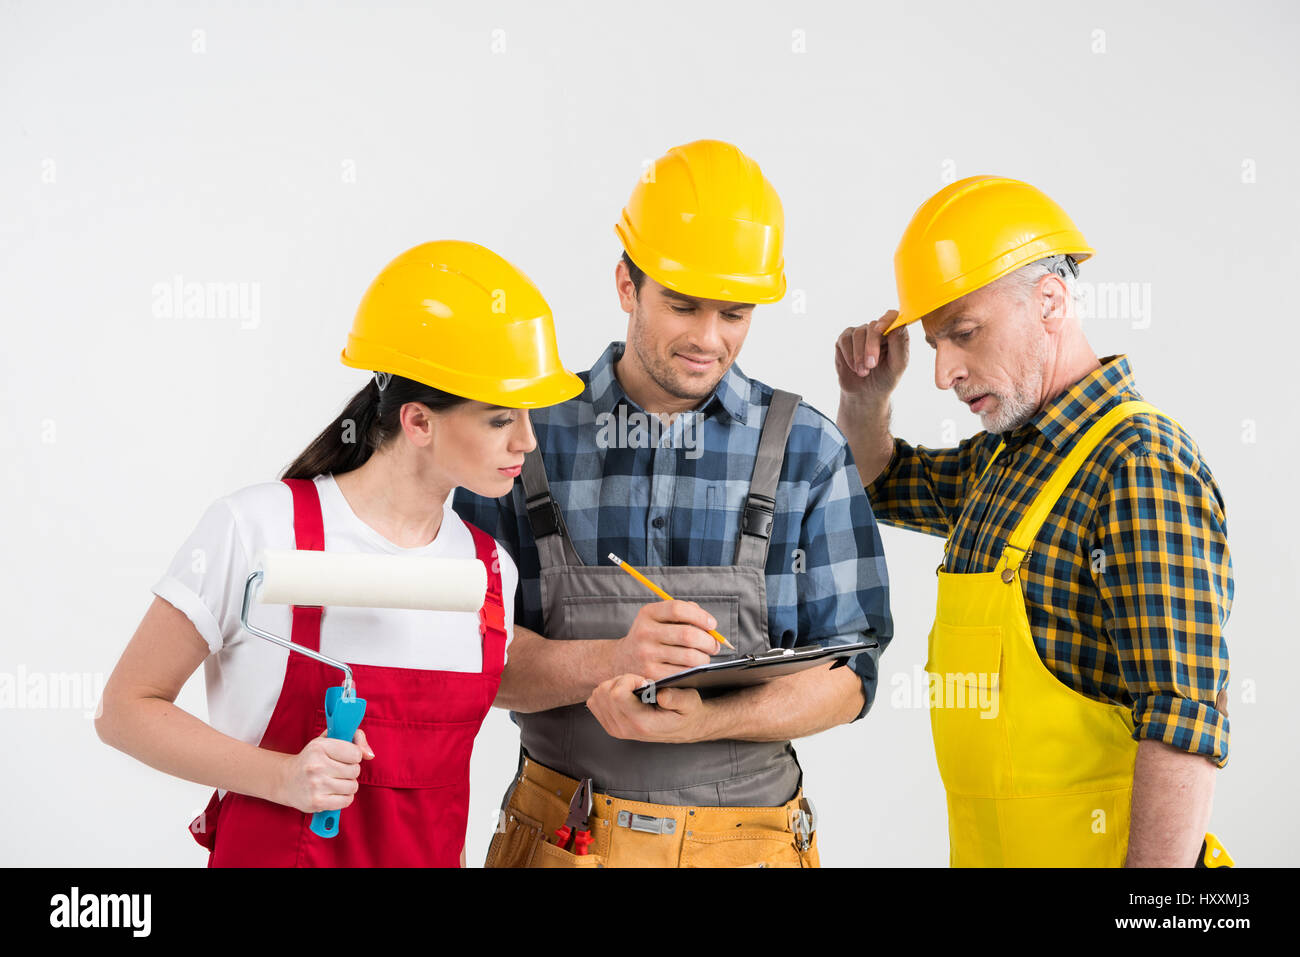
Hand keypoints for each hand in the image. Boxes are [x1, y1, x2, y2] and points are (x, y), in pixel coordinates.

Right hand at [275, 728, 373, 813]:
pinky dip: (344, 798)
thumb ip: (355, 738)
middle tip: (337, 770)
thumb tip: (370, 755)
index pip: (355, 753)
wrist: (286, 780)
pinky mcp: (316, 802)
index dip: (354, 756)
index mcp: (319, 747)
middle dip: (350, 771)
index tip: (345, 757)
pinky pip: (346, 801)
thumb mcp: (329, 739)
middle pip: (355, 771)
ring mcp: (316, 785)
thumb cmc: (313, 758)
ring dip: (348, 785)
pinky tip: (334, 793)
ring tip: (335, 782)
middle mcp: (316, 766)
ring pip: (353, 786)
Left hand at [586, 674, 710, 743]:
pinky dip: (606, 693)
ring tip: (633, 689)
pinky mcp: (609, 726)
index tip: (644, 680)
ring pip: (598, 695)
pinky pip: (595, 702)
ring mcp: (614, 729)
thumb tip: (662, 695)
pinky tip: (624, 694)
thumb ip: (678, 699)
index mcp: (641, 723)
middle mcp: (624, 729)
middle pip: (604, 693)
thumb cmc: (686, 713)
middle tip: (639, 683)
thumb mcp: (690, 703)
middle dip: (621, 680)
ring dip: (613, 685)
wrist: (683, 729)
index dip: (629, 680)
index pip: (617, 695)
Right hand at [611, 600, 721, 681]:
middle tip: (714, 646)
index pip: (678, 609)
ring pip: (689, 656)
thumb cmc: (650, 636)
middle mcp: (644, 632)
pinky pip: (683, 673)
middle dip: (708, 641)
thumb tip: (709, 624)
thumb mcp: (658, 618)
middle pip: (687, 635)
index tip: (712, 624)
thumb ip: (683, 613)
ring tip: (704, 657)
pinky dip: (694, 671)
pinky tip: (694, 668)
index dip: (700, 616)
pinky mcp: (650, 674)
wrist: (622, 660)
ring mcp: (646, 655)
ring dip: (704, 658)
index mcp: (648, 613)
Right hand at [834, 310, 910, 401]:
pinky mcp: (845, 340)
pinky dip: (849, 355)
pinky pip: (844, 340)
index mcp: (894, 333)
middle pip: (873, 326)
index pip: (892, 316)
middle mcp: (877, 330)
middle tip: (871, 365)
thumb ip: (900, 346)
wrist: (865, 393)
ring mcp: (860, 333)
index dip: (886, 319)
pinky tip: (854, 367)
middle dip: (871, 346)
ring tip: (863, 372)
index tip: (880, 330)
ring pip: (857, 334)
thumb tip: (897, 326)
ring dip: (859, 355)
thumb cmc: (885, 378)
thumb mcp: (897, 367)